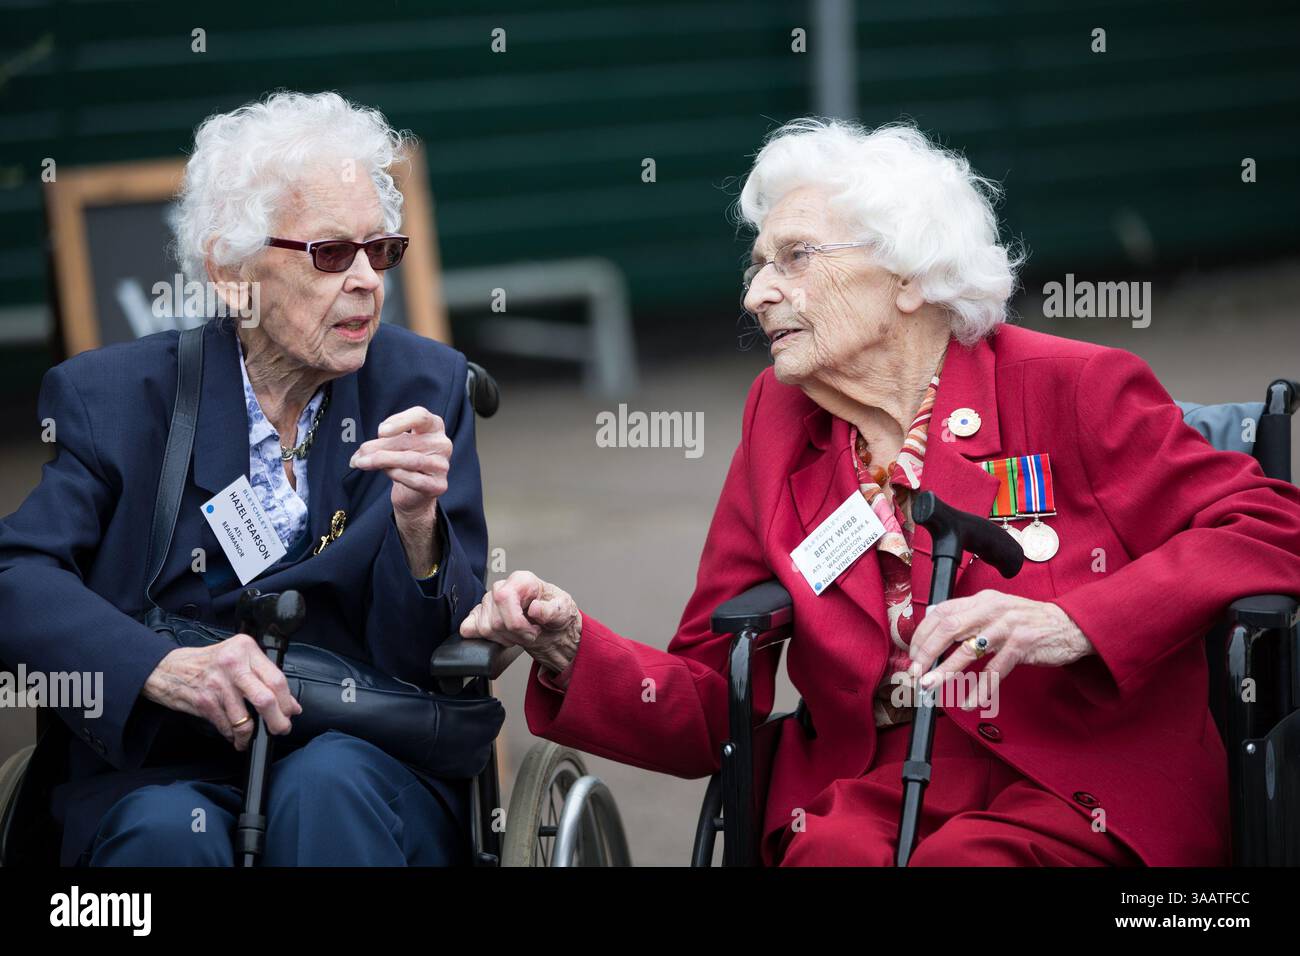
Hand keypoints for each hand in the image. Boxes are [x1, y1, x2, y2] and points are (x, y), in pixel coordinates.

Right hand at [142, 634, 301, 750]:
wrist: (167, 669)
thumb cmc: (206, 664)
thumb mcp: (236, 659)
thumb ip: (263, 678)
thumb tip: (290, 705)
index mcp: (245, 648)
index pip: (277, 678)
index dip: (287, 701)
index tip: (290, 712)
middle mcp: (233, 664)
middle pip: (266, 699)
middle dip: (277, 721)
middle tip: (280, 729)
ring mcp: (217, 684)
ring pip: (245, 719)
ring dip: (251, 735)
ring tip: (251, 737)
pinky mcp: (204, 702)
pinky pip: (227, 726)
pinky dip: (232, 735)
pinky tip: (233, 735)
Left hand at [350, 406, 450, 524]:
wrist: (415, 491)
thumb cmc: (404, 460)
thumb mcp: (394, 444)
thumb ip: (381, 442)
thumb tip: (362, 452)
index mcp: (434, 426)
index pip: (420, 416)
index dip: (400, 421)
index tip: (381, 431)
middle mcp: (442, 443)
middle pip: (408, 441)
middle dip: (379, 447)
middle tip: (360, 453)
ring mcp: (442, 465)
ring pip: (410, 460)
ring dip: (382, 461)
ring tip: (362, 463)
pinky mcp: (439, 485)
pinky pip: (414, 479)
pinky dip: (396, 475)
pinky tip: (386, 472)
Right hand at [459, 571, 581, 674]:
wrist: (552, 625)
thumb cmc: (556, 612)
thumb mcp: (563, 610)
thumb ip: (551, 610)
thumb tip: (534, 609)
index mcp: (521, 580)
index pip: (503, 598)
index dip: (516, 621)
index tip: (531, 631)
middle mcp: (502, 588)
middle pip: (495, 619)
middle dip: (515, 634)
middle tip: (531, 634)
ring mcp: (489, 602)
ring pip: (484, 628)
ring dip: (505, 638)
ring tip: (520, 634)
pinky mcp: (481, 616)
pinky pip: (468, 628)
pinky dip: (483, 637)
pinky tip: (502, 636)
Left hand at [907, 590, 1093, 700]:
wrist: (1069, 626)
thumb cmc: (1028, 622)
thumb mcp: (996, 610)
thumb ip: (969, 617)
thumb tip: (933, 627)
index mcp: (981, 599)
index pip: (941, 612)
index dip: (922, 634)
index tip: (913, 655)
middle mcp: (991, 608)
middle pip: (948, 627)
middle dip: (927, 652)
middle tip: (916, 673)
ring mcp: (1008, 625)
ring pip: (968, 649)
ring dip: (945, 670)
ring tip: (931, 685)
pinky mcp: (1023, 644)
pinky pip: (996, 670)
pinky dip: (981, 688)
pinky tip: (970, 701)